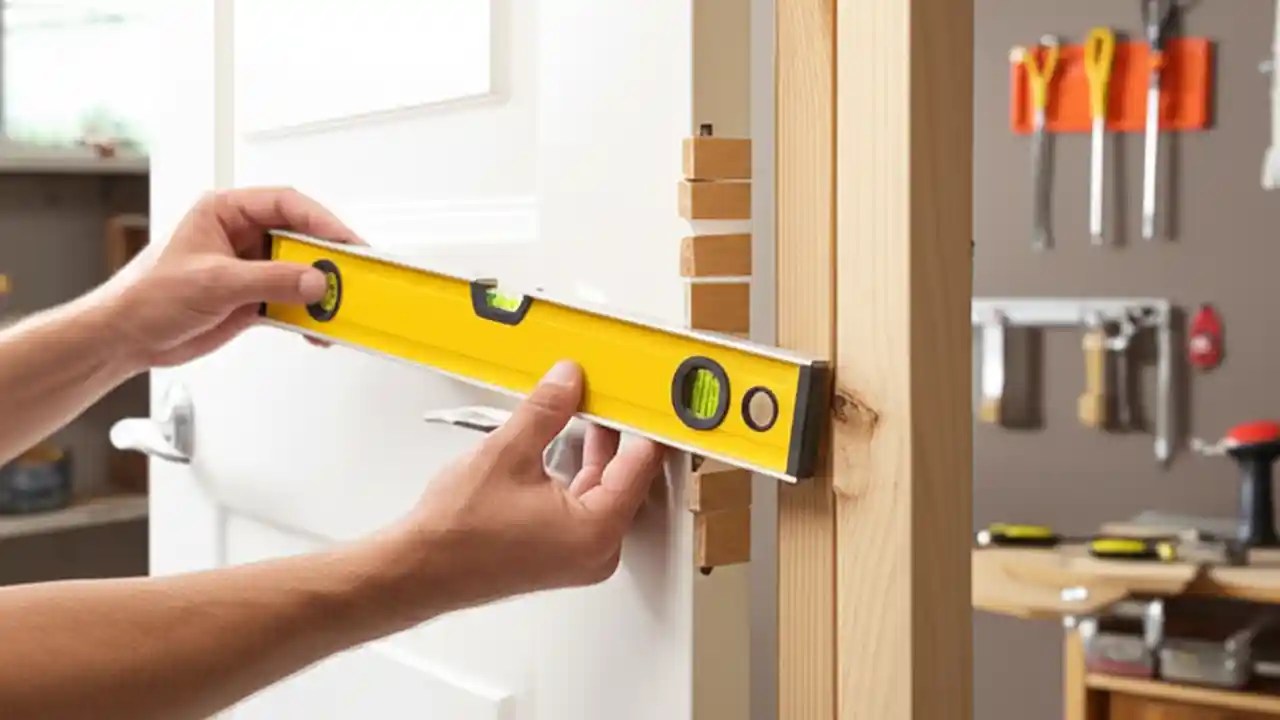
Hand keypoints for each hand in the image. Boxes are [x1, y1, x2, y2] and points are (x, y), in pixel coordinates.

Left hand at [101, 187, 361, 369]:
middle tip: (350, 275)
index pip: (285, 204)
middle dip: (326, 258)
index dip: (320, 220)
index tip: (345, 241)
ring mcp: (249, 268)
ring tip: (336, 305)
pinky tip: (316, 328)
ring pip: (299, 272)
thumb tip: (315, 280)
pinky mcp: (252, 298)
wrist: (127, 337)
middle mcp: (240, 236)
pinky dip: (307, 315)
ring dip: (319, 291)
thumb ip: (270, 280)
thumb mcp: (214, 282)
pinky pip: (291, 301)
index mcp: (225, 212)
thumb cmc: (147, 296)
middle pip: (299, 238)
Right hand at [381, 360, 665, 618]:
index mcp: (597, 529)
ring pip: (605, 491)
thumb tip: (568, 381)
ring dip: (596, 452)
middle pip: (627, 478)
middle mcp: (598, 550)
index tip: (640, 397)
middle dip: (616, 434)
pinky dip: (579, 475)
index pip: (640, 465)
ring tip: (581, 412)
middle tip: (607, 395)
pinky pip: (586, 506)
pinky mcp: (562, 555)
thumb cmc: (458, 534)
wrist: (420, 569)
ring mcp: (580, 556)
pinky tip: (563, 445)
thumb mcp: (508, 453)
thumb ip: (546, 410)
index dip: (641, 424)